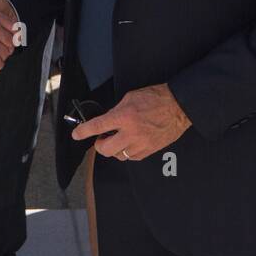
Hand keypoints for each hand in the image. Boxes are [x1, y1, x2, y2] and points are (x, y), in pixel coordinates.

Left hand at [72, 84, 189, 159]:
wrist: (178, 107)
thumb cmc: (157, 98)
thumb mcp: (130, 97)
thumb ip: (117, 110)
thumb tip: (107, 121)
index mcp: (125, 116)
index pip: (98, 126)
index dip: (83, 132)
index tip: (76, 135)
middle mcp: (131, 132)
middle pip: (105, 149)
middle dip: (99, 144)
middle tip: (102, 138)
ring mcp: (141, 144)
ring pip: (118, 156)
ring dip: (114, 148)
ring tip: (118, 139)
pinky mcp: (149, 150)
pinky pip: (131, 157)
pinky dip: (127, 152)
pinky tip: (130, 143)